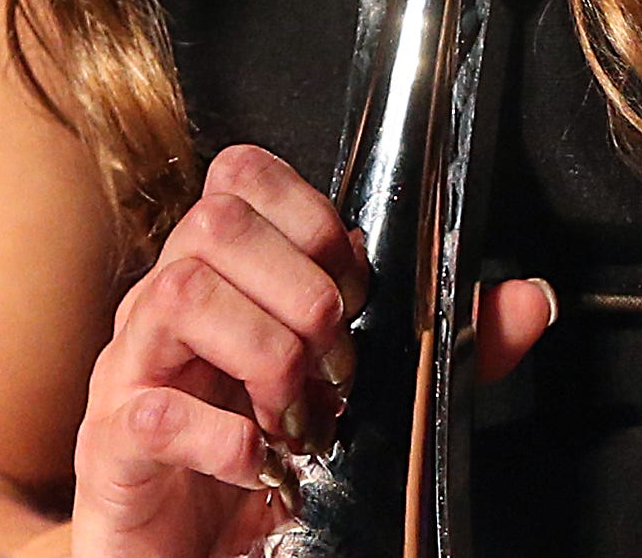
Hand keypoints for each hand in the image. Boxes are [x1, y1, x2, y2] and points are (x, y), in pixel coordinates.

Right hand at [65, 144, 558, 557]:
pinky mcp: (114, 446)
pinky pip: (153, 410)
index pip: (241, 176)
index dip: (310, 214)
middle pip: (215, 220)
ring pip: (181, 293)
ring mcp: (131, 371)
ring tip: (297, 416)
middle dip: (301, 288)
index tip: (353, 283)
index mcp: (220, 278)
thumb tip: (527, 300)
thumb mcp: (359, 402)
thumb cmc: (261, 466)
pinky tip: (259, 463)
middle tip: (333, 362)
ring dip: (266, 354)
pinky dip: (224, 437)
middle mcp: (165, 308)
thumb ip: (438, 349)